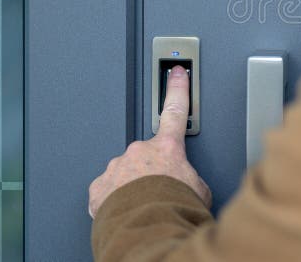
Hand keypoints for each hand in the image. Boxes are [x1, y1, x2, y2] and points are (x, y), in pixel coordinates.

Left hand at [88, 65, 211, 217]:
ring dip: (132, 186)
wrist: (148, 228)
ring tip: (144, 206)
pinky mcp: (98, 188)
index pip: (175, 110)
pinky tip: (126, 210)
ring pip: (124, 173)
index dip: (177, 89)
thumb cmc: (175, 208)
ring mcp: (116, 169)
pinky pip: (106, 190)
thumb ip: (191, 176)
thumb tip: (191, 183)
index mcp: (168, 148)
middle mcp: (139, 152)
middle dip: (152, 171)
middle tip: (160, 191)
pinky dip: (115, 200)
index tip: (176, 73)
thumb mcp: (201, 189)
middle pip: (146, 155)